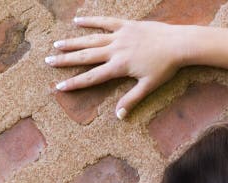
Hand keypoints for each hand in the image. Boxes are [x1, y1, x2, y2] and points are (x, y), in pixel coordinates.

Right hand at [46, 15, 188, 118]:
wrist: (178, 44)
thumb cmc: (165, 68)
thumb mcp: (148, 86)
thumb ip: (131, 100)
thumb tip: (118, 116)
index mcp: (119, 67)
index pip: (92, 77)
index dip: (74, 82)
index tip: (59, 86)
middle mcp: (115, 50)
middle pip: (85, 56)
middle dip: (66, 60)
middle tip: (48, 61)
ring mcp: (119, 36)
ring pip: (91, 38)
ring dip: (73, 42)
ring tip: (57, 44)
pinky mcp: (126, 25)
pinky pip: (105, 21)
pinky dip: (91, 20)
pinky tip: (77, 21)